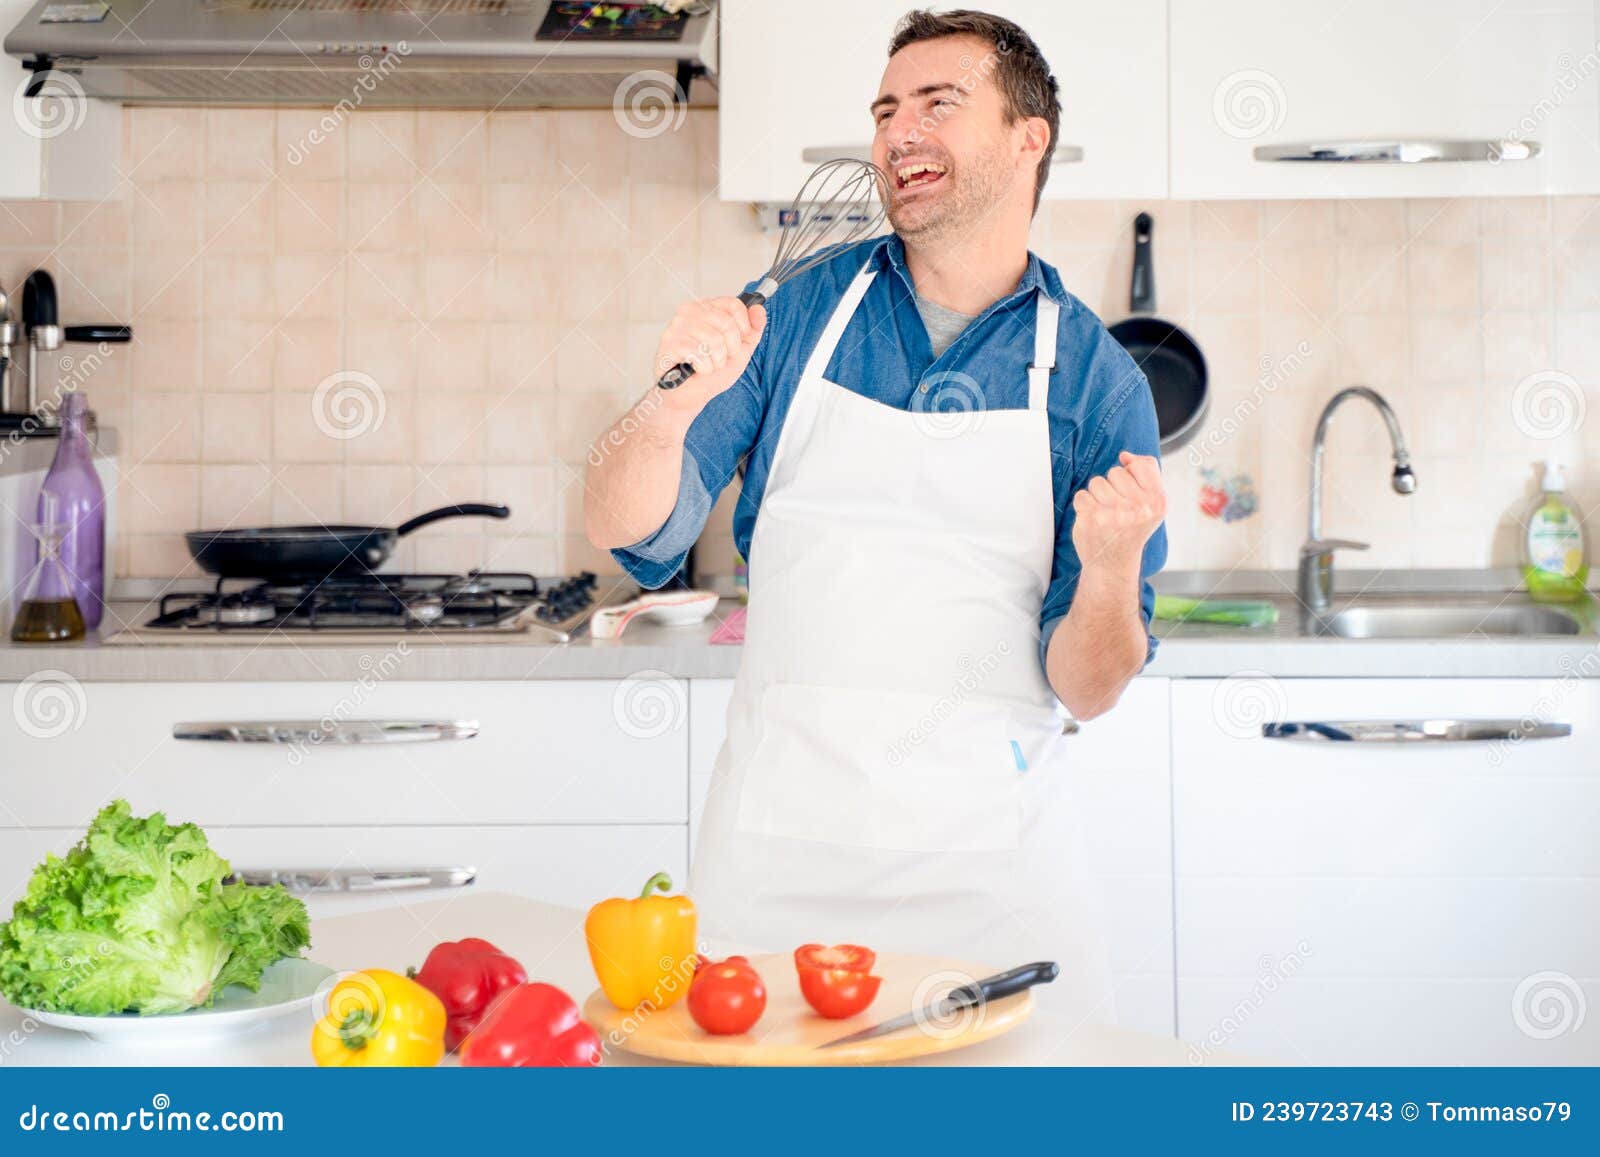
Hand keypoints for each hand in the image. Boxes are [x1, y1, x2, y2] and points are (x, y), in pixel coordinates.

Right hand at [653, 296, 766, 415]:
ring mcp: (677, 326)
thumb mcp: (740, 350)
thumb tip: (759, 308)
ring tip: (708, 364)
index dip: (744, 326)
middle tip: (720, 358)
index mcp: (707, 307)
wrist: (691, 395)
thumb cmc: (712, 371)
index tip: (740, 342)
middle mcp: (689, 311)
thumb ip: (753, 329)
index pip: (733, 304)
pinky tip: (697, 369)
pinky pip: (699, 354)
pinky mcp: (669, 343)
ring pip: (714, 340)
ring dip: (717, 361)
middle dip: (731, 349)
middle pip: (726, 323)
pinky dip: (704, 368)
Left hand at [1071, 451, 1165, 579]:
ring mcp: (1114, 513)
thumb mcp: (1151, 503)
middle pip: (1116, 472)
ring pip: (1097, 482)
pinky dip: (1084, 506)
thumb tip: (1126, 456)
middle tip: (1118, 509)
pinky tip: (1094, 519)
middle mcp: (1138, 508)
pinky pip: (1082, 495)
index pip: (1140, 465)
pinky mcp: (1092, 518)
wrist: (1113, 563)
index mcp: (1157, 502)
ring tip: (1105, 513)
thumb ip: (1146, 472)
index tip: (1131, 493)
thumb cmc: (1132, 530)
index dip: (1131, 475)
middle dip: (1113, 486)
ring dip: (1097, 496)